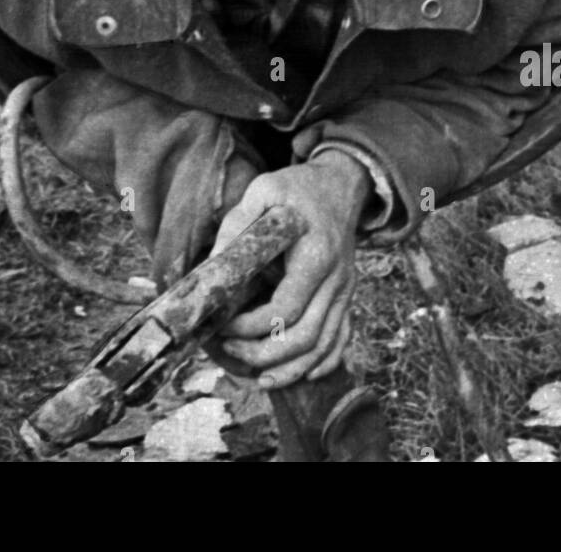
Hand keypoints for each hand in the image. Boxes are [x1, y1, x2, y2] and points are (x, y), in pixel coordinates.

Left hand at [208, 153, 371, 387]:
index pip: (286, 308)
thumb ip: (239, 222)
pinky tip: (297, 374)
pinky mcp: (346, 297)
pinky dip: (321, 364)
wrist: (341, 185)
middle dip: (265, 354)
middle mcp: (336, 279)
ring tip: (256, 375)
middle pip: (306, 337)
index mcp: (316, 255)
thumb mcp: (265, 189)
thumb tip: (214, 264)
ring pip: (324, 347)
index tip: (224, 324)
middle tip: (231, 350)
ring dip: (290, 369)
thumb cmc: (299, 188)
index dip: (252, 325)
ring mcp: (344, 291)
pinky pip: (340, 341)